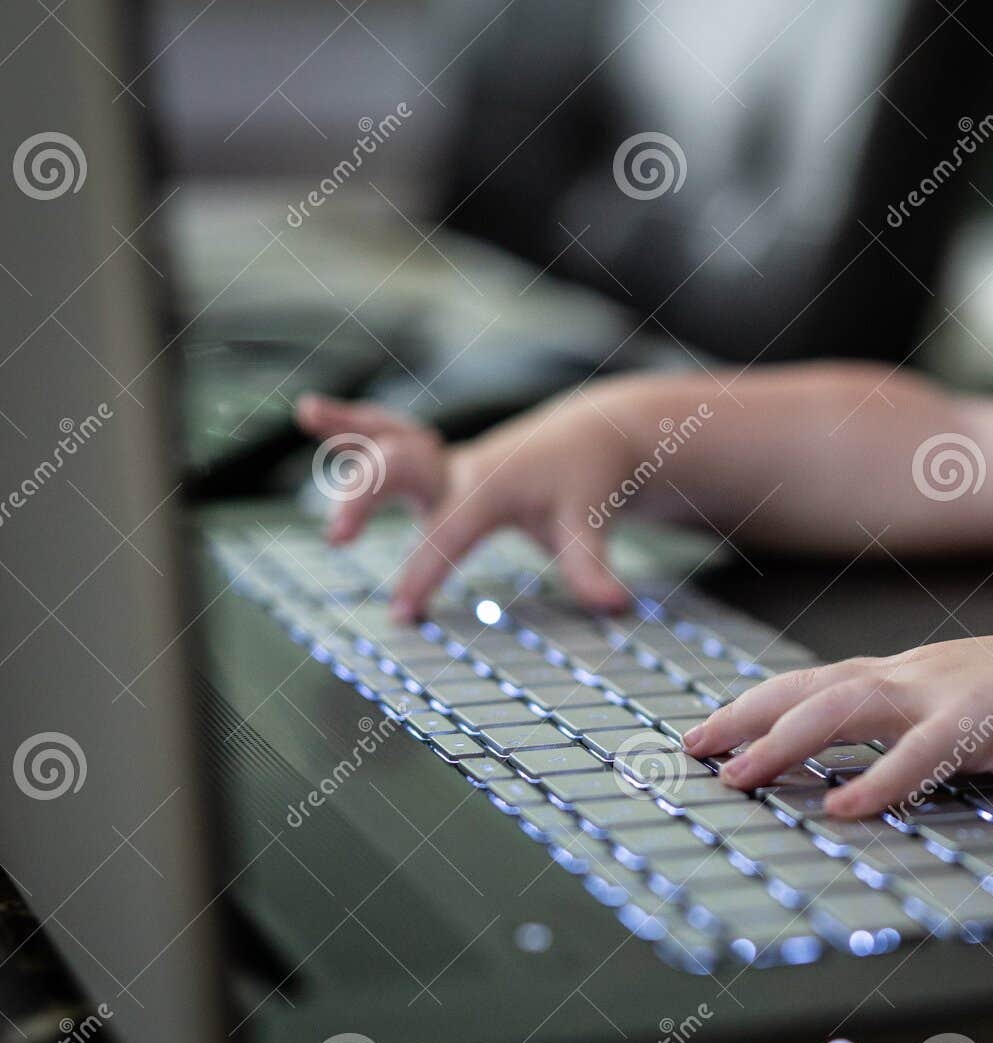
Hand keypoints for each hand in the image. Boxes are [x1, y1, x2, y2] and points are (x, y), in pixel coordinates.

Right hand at [296, 393, 638, 617]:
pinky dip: (354, 425)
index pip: (450, 532)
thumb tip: (616, 605)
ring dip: (349, 427)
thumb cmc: (588, 483)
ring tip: (307, 410)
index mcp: (494, 485)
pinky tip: (313, 415)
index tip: (401, 613)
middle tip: (337, 535)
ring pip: (391, 438)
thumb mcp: (592, 522)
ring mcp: (447, 462)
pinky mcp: (439, 466)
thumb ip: (592, 564)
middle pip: (404, 470)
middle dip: (367, 496)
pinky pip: (389, 437)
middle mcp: (463, 467)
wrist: (595, 437)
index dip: (424, 572)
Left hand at [681, 629, 992, 817]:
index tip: (709, 734)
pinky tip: (844, 807)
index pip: (813, 686)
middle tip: (695, 751)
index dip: (756, 707)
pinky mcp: (986, 720)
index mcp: (906, 677)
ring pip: (846, 709)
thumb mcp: (962, 718)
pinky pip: (921, 753)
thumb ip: (912, 740)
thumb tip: (857, 778)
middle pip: (809, 690)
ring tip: (741, 776)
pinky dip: (879, 780)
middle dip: (746, 718)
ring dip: (786, 743)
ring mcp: (945, 692)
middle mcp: (912, 676)